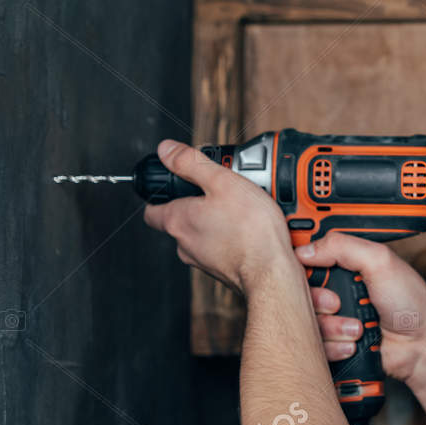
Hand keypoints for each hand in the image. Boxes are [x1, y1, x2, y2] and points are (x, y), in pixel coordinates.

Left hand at [142, 139, 291, 291]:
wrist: (273, 273)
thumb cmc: (251, 232)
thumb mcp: (221, 181)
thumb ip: (190, 163)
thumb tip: (166, 150)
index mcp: (177, 221)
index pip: (152, 209)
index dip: (160, 195)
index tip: (173, 186)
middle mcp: (185, 245)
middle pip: (182, 220)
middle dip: (200, 204)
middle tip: (222, 191)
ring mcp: (205, 261)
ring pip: (205, 234)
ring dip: (220, 221)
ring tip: (245, 209)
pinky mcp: (226, 270)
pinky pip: (225, 247)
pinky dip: (236, 237)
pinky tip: (255, 228)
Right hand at [295, 232, 425, 382]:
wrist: (422, 345)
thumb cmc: (412, 303)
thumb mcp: (381, 262)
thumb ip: (343, 247)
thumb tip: (305, 249)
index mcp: (345, 265)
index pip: (306, 258)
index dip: (300, 265)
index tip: (305, 272)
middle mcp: (337, 289)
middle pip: (300, 292)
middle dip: (318, 300)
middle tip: (338, 303)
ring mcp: (334, 317)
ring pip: (306, 321)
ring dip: (331, 327)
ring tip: (357, 327)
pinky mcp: (334, 342)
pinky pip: (316, 346)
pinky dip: (334, 346)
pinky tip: (354, 343)